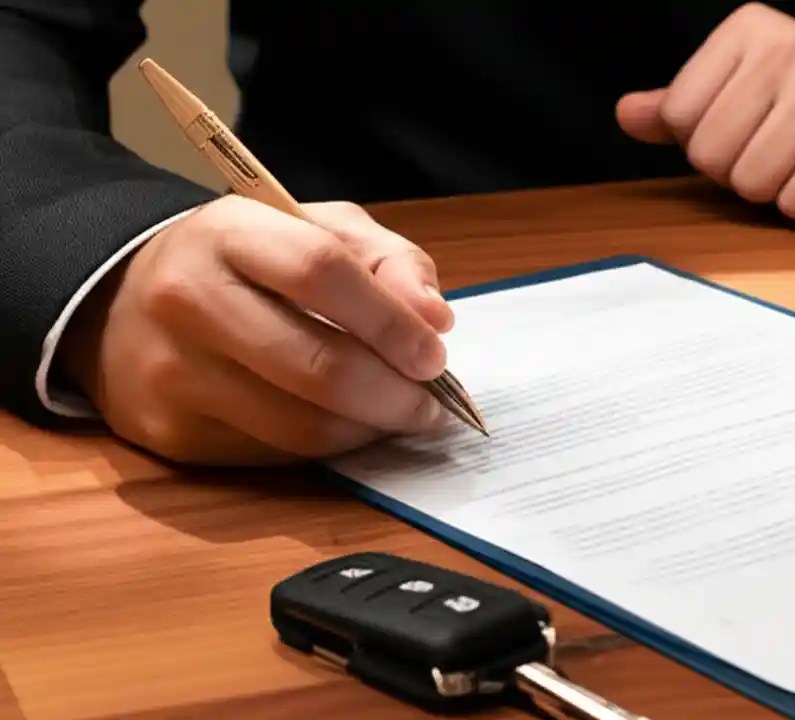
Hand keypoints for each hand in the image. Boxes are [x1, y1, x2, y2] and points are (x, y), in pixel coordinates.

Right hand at [57, 196, 454, 465]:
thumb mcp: (319, 230)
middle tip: (430, 405)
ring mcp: (173, 372)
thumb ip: (388, 261)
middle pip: (317, 366)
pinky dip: (327, 449)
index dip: (392, 322)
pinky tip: (344, 426)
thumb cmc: (248, 263)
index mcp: (229, 232)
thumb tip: (434, 320)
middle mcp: (188, 299)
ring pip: (301, 427)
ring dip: (369, 430)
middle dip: (394, 396)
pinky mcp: (170, 432)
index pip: (322, 273)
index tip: (434, 354)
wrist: (125, 300)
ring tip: (398, 416)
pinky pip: (275, 455)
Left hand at [616, 2, 794, 218]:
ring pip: (750, 183)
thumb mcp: (749, 86)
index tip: (750, 126)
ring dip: (776, 190)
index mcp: (751, 28)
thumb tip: (627, 115)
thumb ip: (685, 102)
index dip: (707, 140)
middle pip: (710, 155)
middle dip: (740, 170)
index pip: (679, 116)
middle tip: (782, 148)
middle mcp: (789, 48)